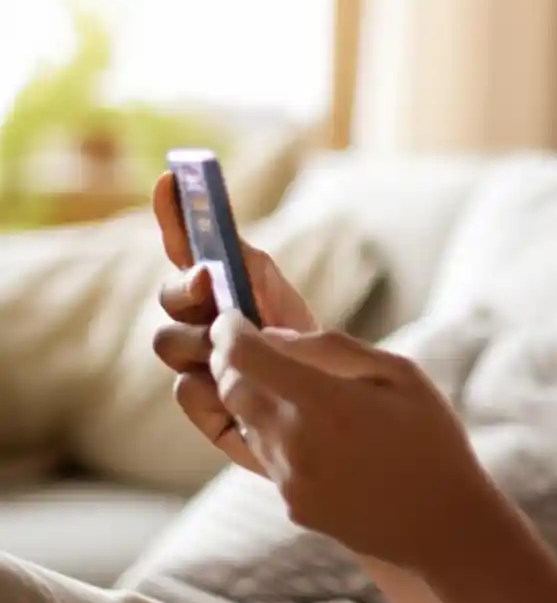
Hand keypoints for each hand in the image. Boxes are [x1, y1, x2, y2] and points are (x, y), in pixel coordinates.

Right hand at [150, 172, 317, 475]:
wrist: (340, 424)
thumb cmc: (319, 358)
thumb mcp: (290, 308)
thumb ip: (255, 275)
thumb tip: (226, 250)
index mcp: (229, 292)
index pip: (189, 247)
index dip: (175, 212)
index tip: (173, 177)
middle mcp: (206, 325)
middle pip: (170, 296)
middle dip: (185, 288)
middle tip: (209, 284)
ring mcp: (201, 365)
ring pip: (170, 342)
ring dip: (201, 342)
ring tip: (242, 353)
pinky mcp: (206, 409)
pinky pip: (188, 391)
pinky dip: (215, 392)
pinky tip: (243, 399)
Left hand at [207, 312, 489, 567]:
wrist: (444, 524)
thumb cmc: (431, 439)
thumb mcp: (401, 374)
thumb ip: (334, 349)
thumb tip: (277, 338)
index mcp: (325, 402)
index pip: (242, 357)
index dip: (228, 331)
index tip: (233, 320)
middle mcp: (294, 442)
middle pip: (230, 390)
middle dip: (232, 363)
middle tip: (257, 348)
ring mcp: (289, 479)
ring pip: (245, 424)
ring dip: (256, 400)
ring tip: (300, 392)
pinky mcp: (291, 504)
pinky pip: (267, 458)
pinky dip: (278, 435)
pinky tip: (322, 436)